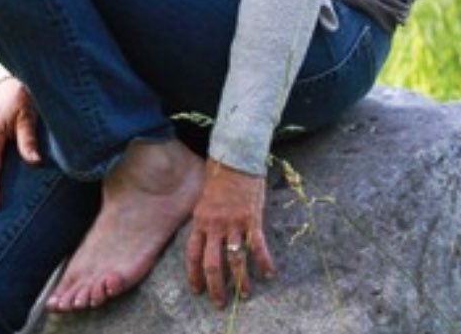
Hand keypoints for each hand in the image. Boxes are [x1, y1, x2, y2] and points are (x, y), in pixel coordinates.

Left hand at [184, 159, 274, 306]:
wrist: (235, 159)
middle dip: (216, 287)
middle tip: (220, 302)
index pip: (192, 254)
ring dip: (240, 281)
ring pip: (235, 260)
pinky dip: (263, 262)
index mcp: (199, 220)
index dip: (194, 275)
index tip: (197, 289)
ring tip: (245, 294)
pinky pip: (257, 247)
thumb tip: (203, 237)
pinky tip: (268, 273)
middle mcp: (214, 225)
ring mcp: (233, 224)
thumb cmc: (219, 177)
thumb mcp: (203, 199)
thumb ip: (203, 219)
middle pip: (212, 264)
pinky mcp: (252, 220)